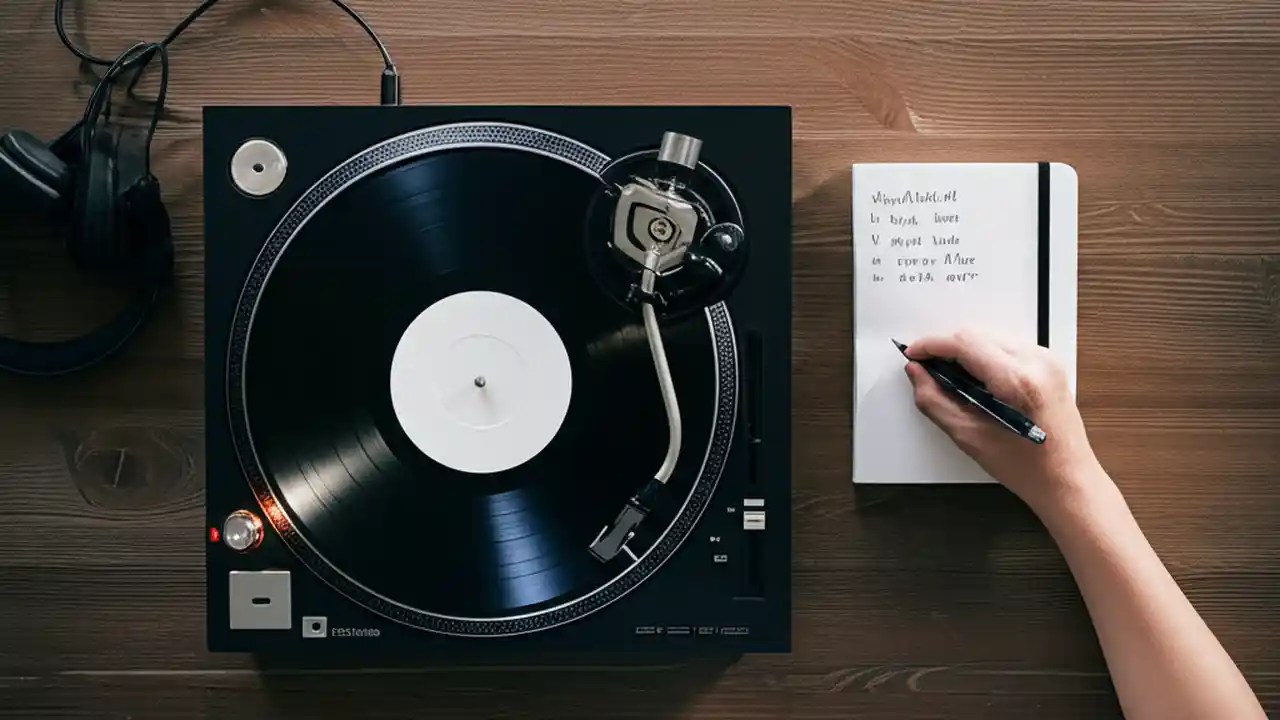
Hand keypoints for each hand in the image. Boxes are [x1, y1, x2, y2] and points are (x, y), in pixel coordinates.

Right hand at [904, 329, 1104, 513]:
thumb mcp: (969, 436)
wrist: (1067, 479)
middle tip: (928, 372)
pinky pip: (1006, 346)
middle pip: (976, 334)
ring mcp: (1046, 360)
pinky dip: (984, 356)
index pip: (964, 342)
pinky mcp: (1049, 364)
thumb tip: (917, 375)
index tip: (914, 354)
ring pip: (990, 336)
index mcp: (1017, 380)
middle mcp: (1036, 362)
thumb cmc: (1029, 467)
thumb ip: (935, 400)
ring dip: (965, 352)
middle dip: (946, 348)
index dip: (931, 345)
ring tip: (952, 381)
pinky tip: (976, 381)